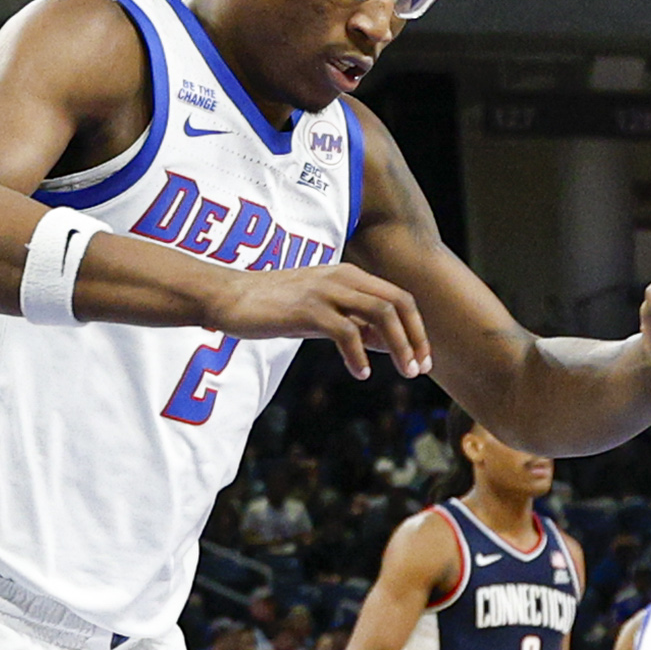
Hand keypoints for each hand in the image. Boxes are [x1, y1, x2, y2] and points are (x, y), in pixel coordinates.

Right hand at [213, 261, 429, 380]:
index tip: (421, 359)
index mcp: (349, 276)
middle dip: (415, 337)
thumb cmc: (273, 307)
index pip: (398, 298)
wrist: (229, 297)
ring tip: (405, 372)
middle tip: (419, 369)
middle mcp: (342, 278)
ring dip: (399, 346)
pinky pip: (346, 332)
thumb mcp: (320, 313)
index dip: (417, 329)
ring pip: (380, 314)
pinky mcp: (307, 309)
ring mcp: (325, 291)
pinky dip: (359, 355)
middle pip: (397, 303)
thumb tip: (388, 345)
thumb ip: (352, 323)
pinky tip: (361, 373)